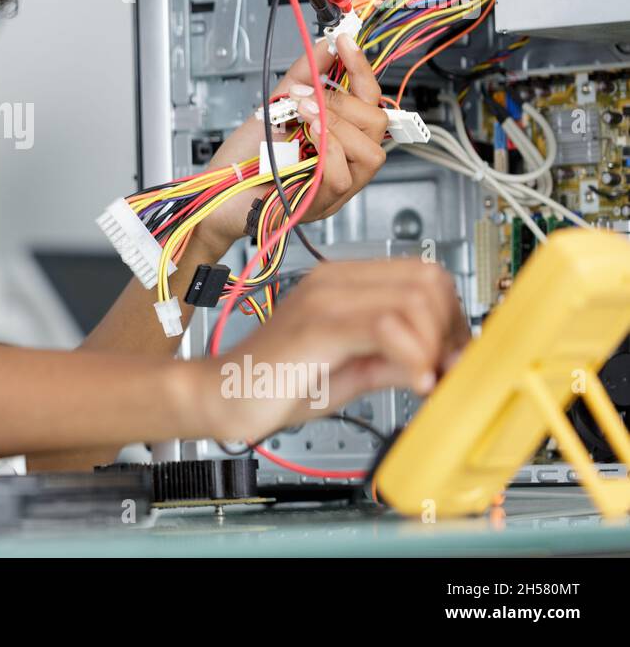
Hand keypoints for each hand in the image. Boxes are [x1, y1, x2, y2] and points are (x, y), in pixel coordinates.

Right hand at [179, 258, 470, 444]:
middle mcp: (334, 281)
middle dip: (448, 329)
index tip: (451, 359)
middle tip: (441, 370)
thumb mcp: (352, 372)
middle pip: (428, 281)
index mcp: (343, 283)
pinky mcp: (317, 325)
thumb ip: (395, 359)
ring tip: (422, 379)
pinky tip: (410, 383)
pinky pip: (386, 326)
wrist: (220, 396)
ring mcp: (324, 298)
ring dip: (432, 346)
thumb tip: (444, 360)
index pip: (425, 275)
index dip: (452, 318)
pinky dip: (412, 358)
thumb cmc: (275, 384)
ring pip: (414, 300)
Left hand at [193, 33, 388, 253]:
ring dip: (336, 124)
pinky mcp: (320, 204)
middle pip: (378, 125)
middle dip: (344, 101)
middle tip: (306, 96)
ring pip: (370, 153)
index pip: (369, 100)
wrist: (217, 192)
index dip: (360, 69)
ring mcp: (336, 186)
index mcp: (340, 137)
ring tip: (303, 114)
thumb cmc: (246, 157)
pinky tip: (308, 137)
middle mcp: (345, 162)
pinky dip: (327, 150)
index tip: (344, 42)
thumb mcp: (276, 106)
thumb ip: (304, 76)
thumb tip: (327, 44)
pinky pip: (342, 177)